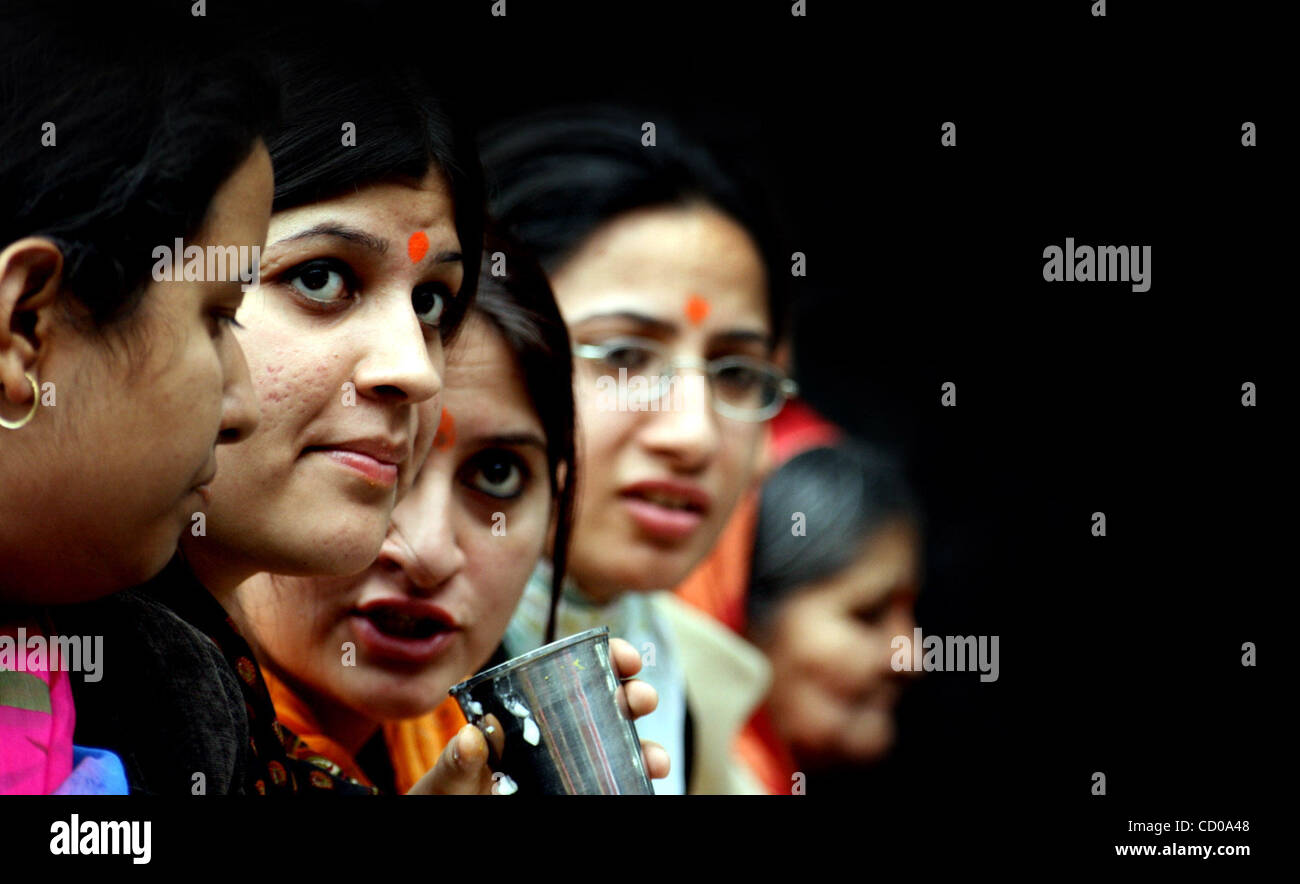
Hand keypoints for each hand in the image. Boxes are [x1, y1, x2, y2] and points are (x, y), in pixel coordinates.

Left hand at [405, 636, 669, 793]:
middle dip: (634, 697)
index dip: (605, 659)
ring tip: (656, 759)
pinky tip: (649, 779)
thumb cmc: (449, 797)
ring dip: (647, 746)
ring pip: (621, 748)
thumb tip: (470, 738)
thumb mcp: (449, 779)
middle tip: (641, 699)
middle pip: (607, 706)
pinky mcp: (580, 792)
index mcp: (527, 713)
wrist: (455, 819)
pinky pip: (618, 783)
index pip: (571, 674)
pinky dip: (639, 778)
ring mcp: (571, 767)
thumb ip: (456, 763)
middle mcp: (556, 735)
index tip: (625, 658)